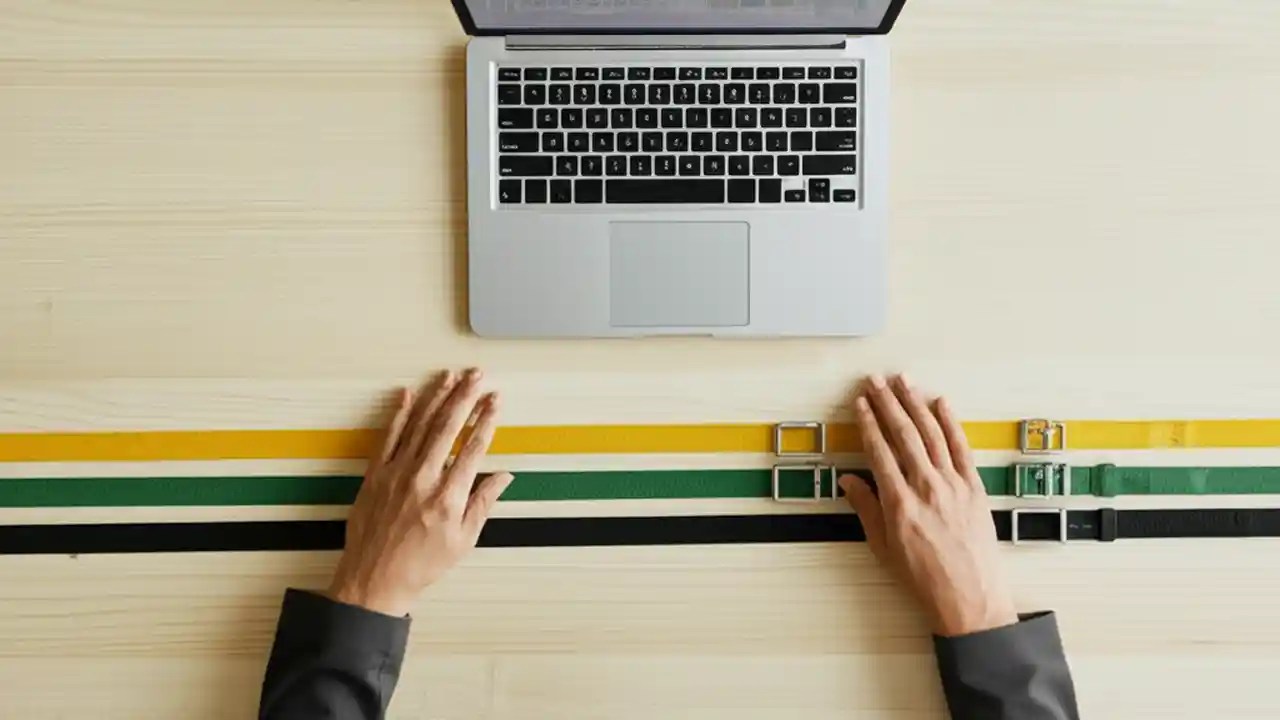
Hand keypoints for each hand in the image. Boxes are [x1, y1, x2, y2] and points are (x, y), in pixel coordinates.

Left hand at [328, 368, 513, 616]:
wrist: (374, 580)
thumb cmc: (420, 565)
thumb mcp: (463, 541)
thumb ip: (483, 504)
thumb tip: (503, 476)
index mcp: (449, 497)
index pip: (473, 447)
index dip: (486, 420)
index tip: (495, 401)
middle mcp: (423, 479)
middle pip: (448, 427)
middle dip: (465, 397)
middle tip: (477, 376)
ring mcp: (396, 474)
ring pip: (420, 425)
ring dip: (436, 397)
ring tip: (450, 376)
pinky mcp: (375, 475)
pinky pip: (388, 436)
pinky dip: (399, 414)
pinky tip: (408, 394)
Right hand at [838, 374, 1016, 636]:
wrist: (969, 598)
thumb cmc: (925, 579)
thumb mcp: (883, 547)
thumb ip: (866, 508)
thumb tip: (849, 480)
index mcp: (899, 501)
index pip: (879, 450)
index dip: (867, 423)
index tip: (859, 404)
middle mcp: (926, 486)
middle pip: (903, 433)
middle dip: (887, 403)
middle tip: (874, 381)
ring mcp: (953, 484)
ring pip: (931, 433)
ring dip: (915, 403)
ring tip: (903, 381)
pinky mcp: (974, 488)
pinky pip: (961, 447)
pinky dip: (951, 422)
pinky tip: (941, 403)